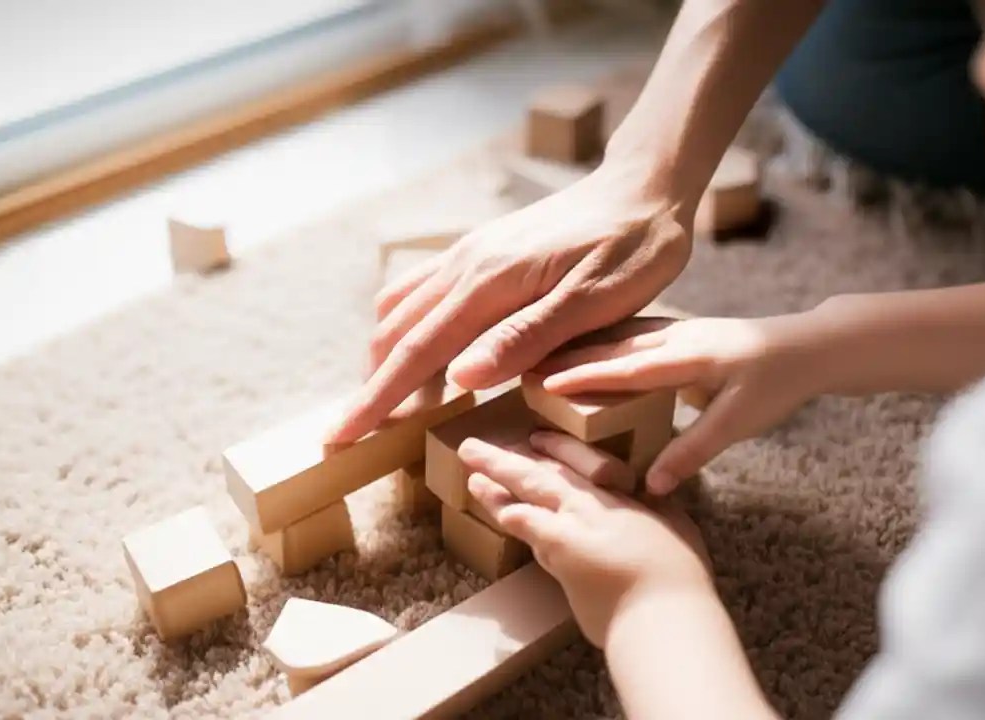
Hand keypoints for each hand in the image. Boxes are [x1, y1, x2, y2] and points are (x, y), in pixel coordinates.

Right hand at [326, 168, 691, 442]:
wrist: (643, 187)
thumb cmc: (632, 248)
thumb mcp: (593, 301)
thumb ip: (526, 339)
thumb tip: (461, 379)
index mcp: (489, 282)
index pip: (418, 351)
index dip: (378, 398)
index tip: (340, 435)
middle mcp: (466, 264)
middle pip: (395, 332)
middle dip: (370, 385)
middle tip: (349, 432)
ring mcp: (470, 253)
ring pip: (402, 309)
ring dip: (386, 356)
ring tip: (384, 401)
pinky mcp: (481, 250)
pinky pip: (422, 289)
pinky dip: (408, 327)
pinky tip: (422, 350)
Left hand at [459, 431, 713, 647]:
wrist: (664, 613)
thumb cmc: (679, 577)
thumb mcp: (677, 527)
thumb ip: (659, 508)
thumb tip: (652, 497)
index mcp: (623, 494)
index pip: (582, 462)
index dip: (555, 448)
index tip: (535, 437)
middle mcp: (594, 502)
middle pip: (543, 473)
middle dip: (506, 459)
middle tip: (474, 448)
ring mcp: (574, 524)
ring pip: (526, 495)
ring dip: (496, 485)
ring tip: (471, 474)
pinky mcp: (560, 549)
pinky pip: (527, 526)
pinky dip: (509, 515)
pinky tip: (494, 509)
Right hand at [535, 312, 825, 493]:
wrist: (811, 347)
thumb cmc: (777, 384)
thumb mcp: (738, 423)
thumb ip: (693, 452)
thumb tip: (649, 484)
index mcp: (687, 357)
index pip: (623, 367)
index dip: (581, 377)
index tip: (542, 384)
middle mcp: (677, 336)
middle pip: (612, 345)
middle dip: (568, 357)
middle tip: (525, 368)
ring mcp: (680, 328)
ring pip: (620, 335)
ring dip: (583, 346)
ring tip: (545, 357)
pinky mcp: (685, 331)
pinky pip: (635, 331)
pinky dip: (607, 339)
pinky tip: (591, 345)